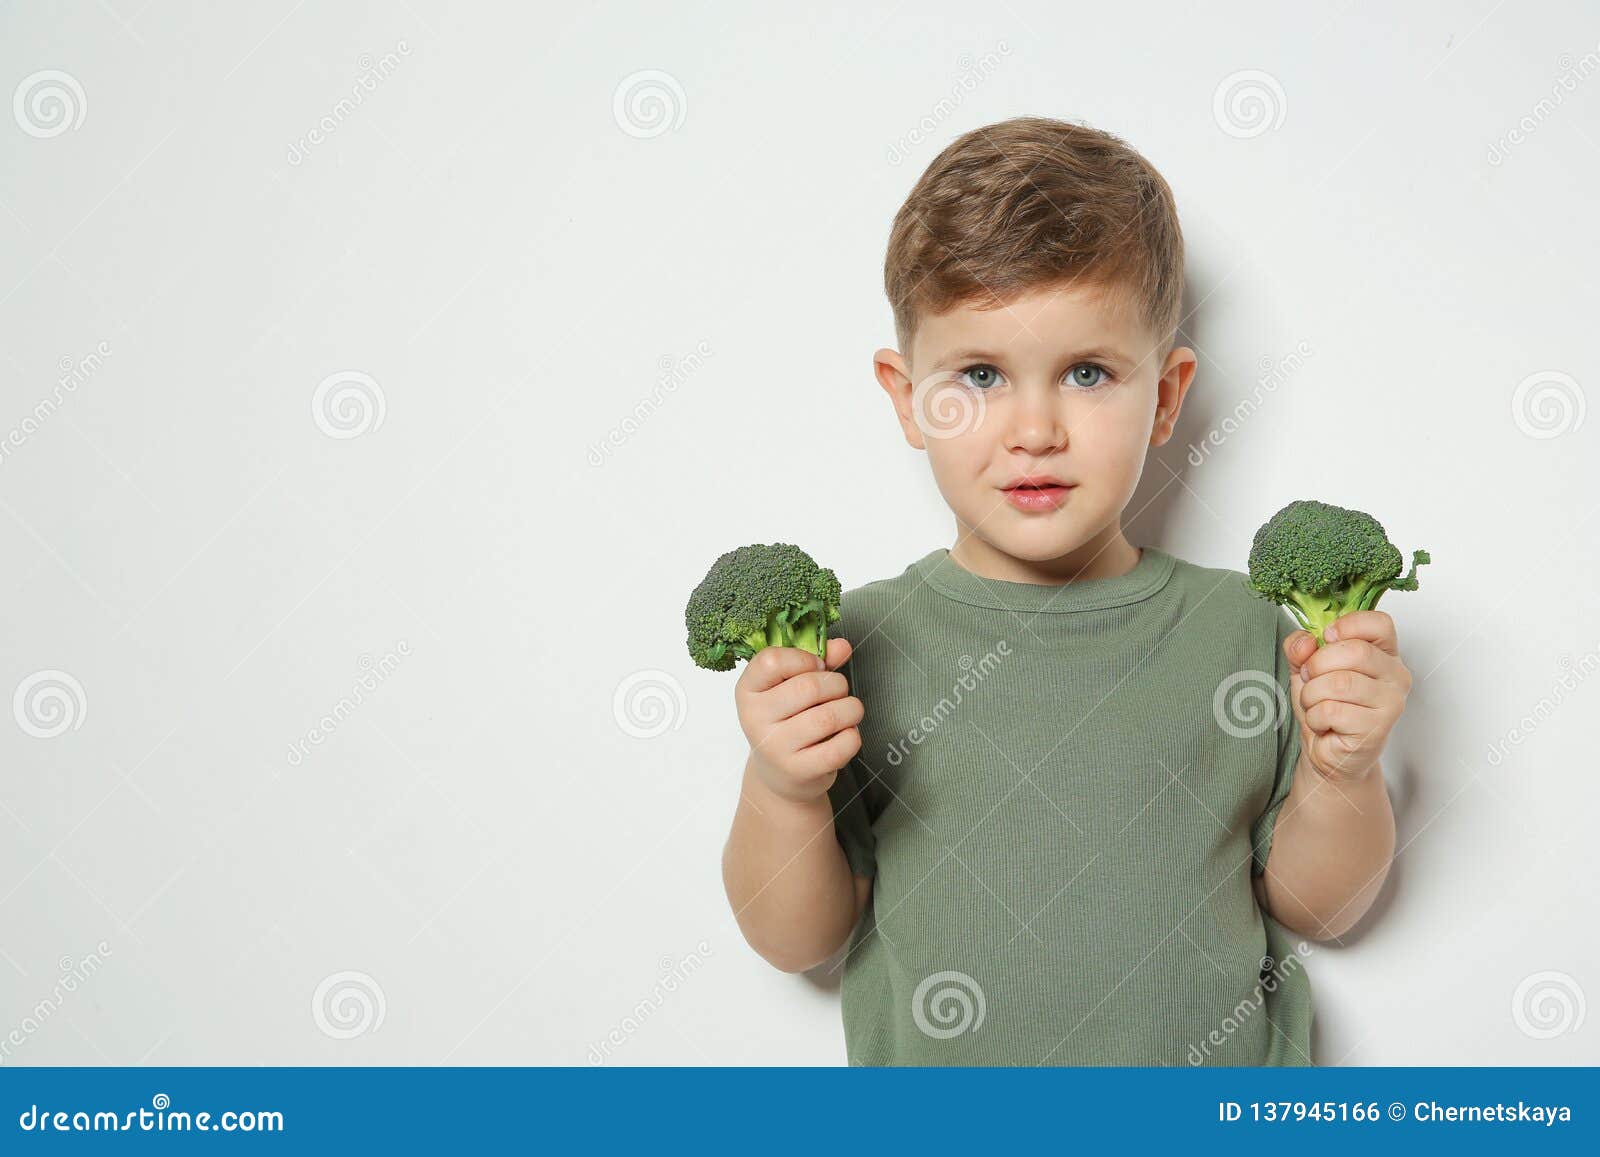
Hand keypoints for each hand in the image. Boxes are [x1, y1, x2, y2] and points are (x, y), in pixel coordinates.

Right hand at [735, 637, 862, 803]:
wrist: (780, 775)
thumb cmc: (787, 722)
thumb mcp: (791, 687)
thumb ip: (817, 661)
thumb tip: (842, 646)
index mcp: (748, 690)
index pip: (771, 660)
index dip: (804, 658)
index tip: (816, 666)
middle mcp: (754, 718)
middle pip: (808, 686)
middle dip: (837, 684)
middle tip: (839, 691)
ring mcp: (775, 747)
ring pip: (828, 716)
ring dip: (851, 709)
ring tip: (848, 711)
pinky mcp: (798, 770)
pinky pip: (841, 745)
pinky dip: (853, 736)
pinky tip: (845, 734)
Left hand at [1283, 610, 1412, 781]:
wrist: (1328, 752)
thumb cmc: (1325, 707)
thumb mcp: (1306, 668)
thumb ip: (1300, 647)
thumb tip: (1305, 642)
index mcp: (1384, 653)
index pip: (1379, 623)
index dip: (1347, 625)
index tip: (1326, 637)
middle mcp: (1395, 675)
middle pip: (1354, 651)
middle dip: (1317, 665)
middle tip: (1310, 679)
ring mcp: (1391, 702)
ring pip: (1340, 683)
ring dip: (1312, 694)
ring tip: (1315, 704)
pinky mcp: (1378, 728)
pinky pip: (1332, 710)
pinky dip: (1315, 716)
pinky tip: (1324, 723)